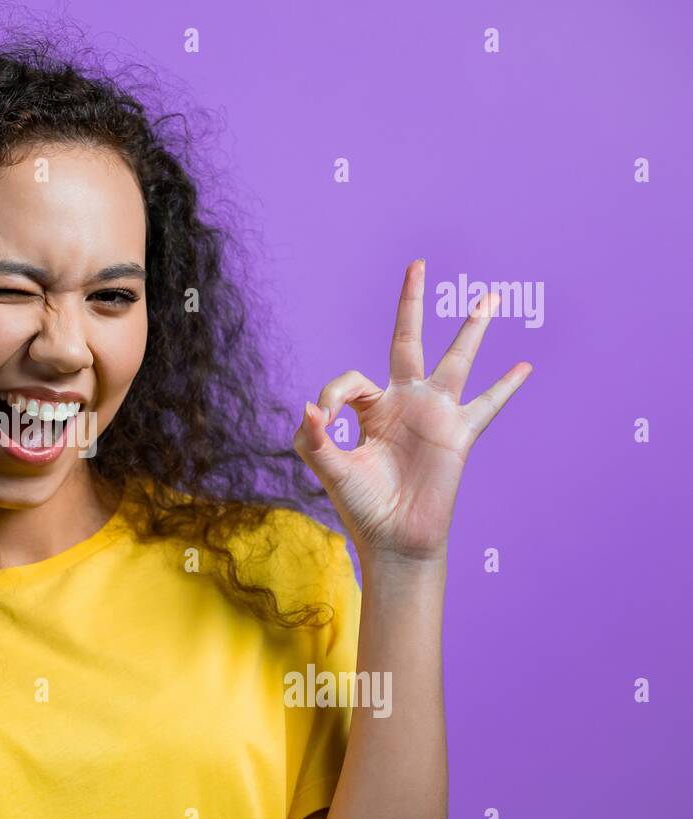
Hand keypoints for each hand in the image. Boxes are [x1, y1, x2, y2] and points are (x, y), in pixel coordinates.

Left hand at [293, 259, 531, 562]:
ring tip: (490, 295)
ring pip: (456, 359)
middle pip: (409, 340)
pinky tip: (524, 365)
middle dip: (411, 303)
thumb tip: (308, 407)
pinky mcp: (459, 433)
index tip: (325, 417)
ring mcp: (434, 414)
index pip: (352, 378)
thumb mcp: (330, 470)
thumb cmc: (361, 506)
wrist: (394, 539)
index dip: (334, 392)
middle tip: (416, 264)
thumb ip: (316, 439)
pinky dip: (505, 386)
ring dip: (472, 328)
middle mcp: (403, 402)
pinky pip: (487, 404)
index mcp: (369, 408)